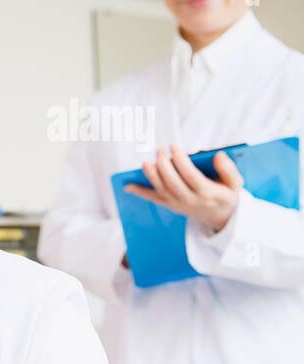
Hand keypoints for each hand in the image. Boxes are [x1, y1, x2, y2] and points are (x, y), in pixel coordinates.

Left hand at [123, 143, 242, 232]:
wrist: (221, 218)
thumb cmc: (227, 195)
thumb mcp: (236, 183)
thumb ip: (228, 169)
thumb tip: (218, 155)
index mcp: (206, 192)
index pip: (190, 174)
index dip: (180, 159)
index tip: (173, 145)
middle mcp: (190, 200)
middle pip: (172, 182)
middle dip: (164, 165)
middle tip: (158, 150)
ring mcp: (178, 204)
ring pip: (161, 190)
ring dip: (151, 176)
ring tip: (146, 162)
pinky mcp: (171, 206)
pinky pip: (154, 199)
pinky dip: (140, 193)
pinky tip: (128, 186)